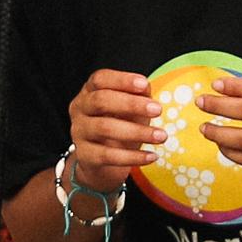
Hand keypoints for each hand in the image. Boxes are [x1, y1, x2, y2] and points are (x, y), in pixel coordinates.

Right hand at [62, 69, 163, 194]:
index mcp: (89, 92)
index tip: (144, 84)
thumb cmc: (118, 126)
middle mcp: (80, 109)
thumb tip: (145, 87)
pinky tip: (152, 156)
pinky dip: (133, 157)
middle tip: (157, 110)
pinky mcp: (84, 156)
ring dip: (138, 132)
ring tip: (161, 136)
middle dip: (132, 104)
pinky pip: (108, 156)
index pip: (99, 79)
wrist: (100, 162)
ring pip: (105, 128)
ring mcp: (79, 132)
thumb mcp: (131, 109)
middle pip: (101, 101)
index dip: (121, 80)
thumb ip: (138, 95)